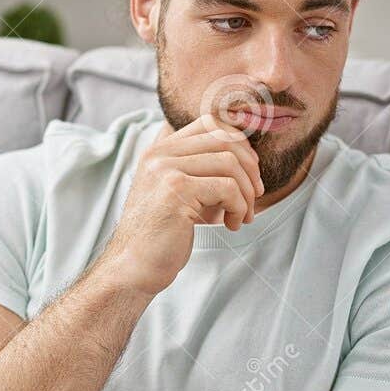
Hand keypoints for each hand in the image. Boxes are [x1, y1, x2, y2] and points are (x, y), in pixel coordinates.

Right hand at [97, 112, 264, 295]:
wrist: (134, 267)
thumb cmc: (163, 236)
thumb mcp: (180, 194)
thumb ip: (201, 171)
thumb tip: (248, 156)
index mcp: (160, 150)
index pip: (210, 123)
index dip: (239, 144)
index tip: (248, 173)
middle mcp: (160, 154)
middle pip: (224, 139)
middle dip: (250, 168)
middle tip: (255, 196)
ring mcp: (165, 169)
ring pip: (230, 162)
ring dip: (247, 192)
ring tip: (242, 216)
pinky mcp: (175, 191)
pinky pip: (227, 188)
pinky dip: (239, 207)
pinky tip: (232, 225)